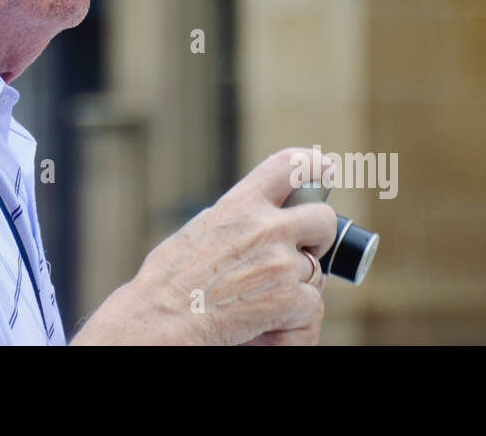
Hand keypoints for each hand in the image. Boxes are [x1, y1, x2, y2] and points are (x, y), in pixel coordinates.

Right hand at [110, 147, 337, 345]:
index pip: (288, 166)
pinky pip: (311, 303)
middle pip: (323, 218)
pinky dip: (294, 314)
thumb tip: (248, 216)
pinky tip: (266, 318)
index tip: (323, 170)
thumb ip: (231, 220)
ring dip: (299, 283)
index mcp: (240, 205)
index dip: (312, 165)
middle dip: (320, 236)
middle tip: (307, 249)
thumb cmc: (169, 281)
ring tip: (263, 295)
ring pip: (316, 269)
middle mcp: (266, 227)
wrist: (162, 320)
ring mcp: (281, 263)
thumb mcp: (197, 231)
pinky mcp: (290, 298)